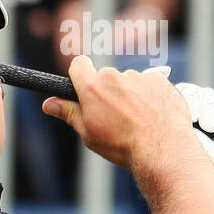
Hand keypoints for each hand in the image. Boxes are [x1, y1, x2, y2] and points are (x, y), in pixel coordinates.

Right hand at [41, 55, 191, 170]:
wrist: (163, 148)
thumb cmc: (123, 144)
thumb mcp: (89, 133)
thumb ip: (69, 113)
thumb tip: (49, 104)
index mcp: (92, 88)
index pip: (78, 65)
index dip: (79, 75)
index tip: (83, 86)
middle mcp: (114, 77)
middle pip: (105, 76)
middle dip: (107, 91)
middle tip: (113, 115)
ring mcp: (139, 77)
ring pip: (128, 81)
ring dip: (129, 94)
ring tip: (137, 119)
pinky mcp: (160, 80)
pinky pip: (149, 84)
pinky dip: (149, 96)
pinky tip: (152, 115)